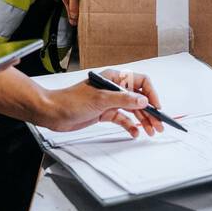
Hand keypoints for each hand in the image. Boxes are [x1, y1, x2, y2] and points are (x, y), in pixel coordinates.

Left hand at [39, 68, 164, 137]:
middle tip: (158, 125)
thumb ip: (123, 99)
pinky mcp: (104, 112)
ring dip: (142, 120)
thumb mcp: (100, 100)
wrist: (53, 112)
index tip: (157, 107)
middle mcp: (114, 88)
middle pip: (139, 98)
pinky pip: (122, 118)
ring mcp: (109, 101)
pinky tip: (134, 132)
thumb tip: (143, 99)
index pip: (140, 81)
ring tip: (151, 131)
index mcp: (114, 78)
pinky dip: (129, 125)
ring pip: (132, 110)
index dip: (151, 94)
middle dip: (150, 111)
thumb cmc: (71, 101)